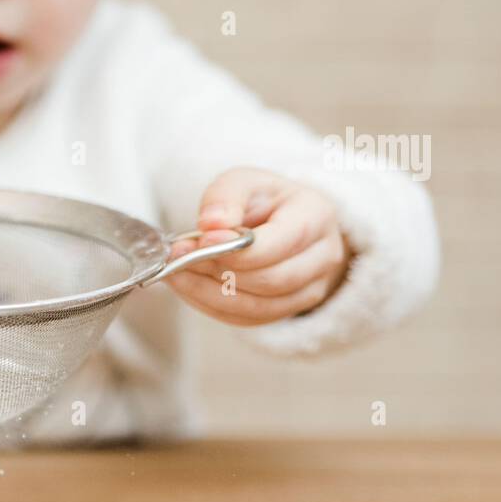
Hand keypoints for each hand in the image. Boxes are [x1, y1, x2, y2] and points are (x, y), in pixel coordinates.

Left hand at [164, 167, 352, 325]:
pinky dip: (211, 305)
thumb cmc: (264, 201)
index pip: (281, 243)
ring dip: (209, 292)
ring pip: (258, 307)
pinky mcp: (288, 311)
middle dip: (218, 271)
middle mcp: (323, 256)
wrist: (283, 222)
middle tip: (179, 257)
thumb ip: (226, 197)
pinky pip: (247, 319)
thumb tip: (210, 225)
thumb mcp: (244, 182)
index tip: (199, 242)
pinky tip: (188, 287)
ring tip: (177, 271)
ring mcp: (310, 289)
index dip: (237, 250)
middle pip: (271, 280)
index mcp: (316, 215)